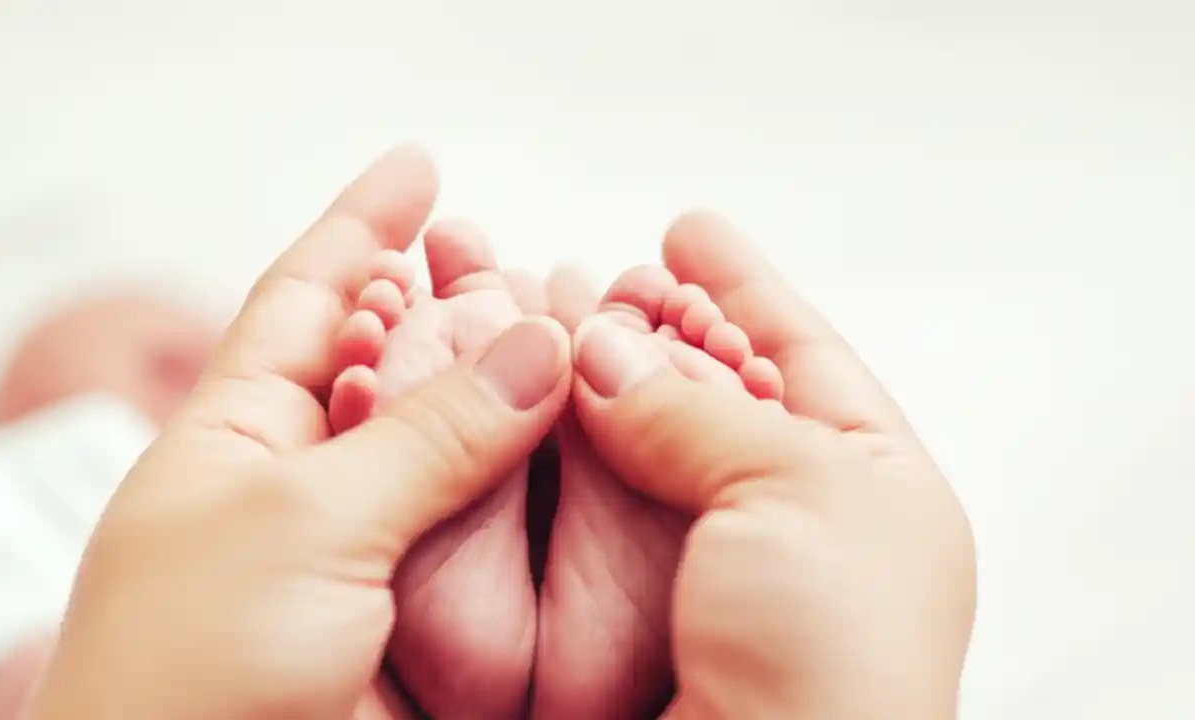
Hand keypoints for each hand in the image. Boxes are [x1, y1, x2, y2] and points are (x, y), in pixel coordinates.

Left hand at [25, 145, 572, 719]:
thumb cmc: (189, 676)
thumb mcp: (304, 525)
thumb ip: (428, 433)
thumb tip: (536, 345)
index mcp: (241, 436)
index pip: (307, 298)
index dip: (363, 227)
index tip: (420, 169)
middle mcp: (311, 484)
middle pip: (397, 365)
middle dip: (458, 306)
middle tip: (530, 261)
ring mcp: (373, 551)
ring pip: (459, 450)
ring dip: (514, 399)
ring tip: (575, 336)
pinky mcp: (430, 619)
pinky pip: (494, 534)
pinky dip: (539, 493)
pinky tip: (587, 451)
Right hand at [569, 213, 975, 718]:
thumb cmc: (836, 673)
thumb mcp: (801, 494)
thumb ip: (698, 411)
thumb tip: (607, 350)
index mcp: (864, 486)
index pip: (800, 356)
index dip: (743, 286)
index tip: (686, 230)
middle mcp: (780, 526)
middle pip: (702, 393)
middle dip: (643, 326)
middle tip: (586, 272)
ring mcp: (693, 570)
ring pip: (625, 447)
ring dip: (577, 379)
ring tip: (528, 311)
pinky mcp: (616, 612)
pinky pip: (572, 508)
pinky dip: (537, 450)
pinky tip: (507, 403)